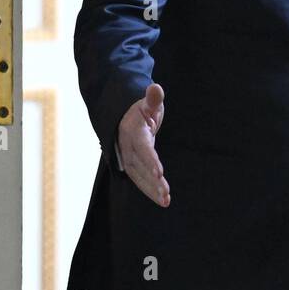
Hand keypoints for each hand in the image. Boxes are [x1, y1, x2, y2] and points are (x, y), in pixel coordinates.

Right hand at [118, 83, 169, 206]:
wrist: (122, 117)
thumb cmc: (140, 109)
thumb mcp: (147, 102)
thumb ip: (152, 99)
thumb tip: (156, 88)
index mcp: (133, 131)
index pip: (143, 148)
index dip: (150, 160)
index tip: (159, 172)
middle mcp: (127, 147)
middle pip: (140, 167)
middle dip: (153, 182)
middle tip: (166, 194)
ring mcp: (127, 157)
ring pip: (139, 177)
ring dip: (152, 190)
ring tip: (166, 201)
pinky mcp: (130, 165)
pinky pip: (139, 180)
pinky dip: (149, 190)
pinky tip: (162, 200)